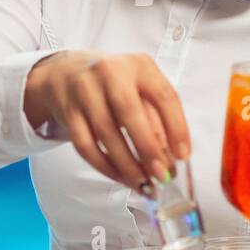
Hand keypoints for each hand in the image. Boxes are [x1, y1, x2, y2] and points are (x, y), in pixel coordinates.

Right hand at [24, 50, 189, 192]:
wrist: (66, 74)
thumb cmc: (114, 84)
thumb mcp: (140, 88)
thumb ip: (157, 118)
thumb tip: (170, 159)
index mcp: (139, 65)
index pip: (164, 96)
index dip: (177, 128)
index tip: (183, 156)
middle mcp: (110, 73)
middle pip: (130, 113)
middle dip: (148, 149)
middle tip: (161, 175)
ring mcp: (85, 91)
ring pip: (106, 135)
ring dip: (127, 166)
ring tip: (143, 184)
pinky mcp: (68, 111)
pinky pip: (86, 146)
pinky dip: (105, 167)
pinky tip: (120, 177)